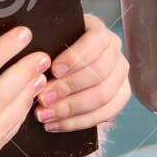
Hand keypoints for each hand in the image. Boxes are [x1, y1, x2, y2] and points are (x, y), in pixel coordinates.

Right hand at [0, 25, 50, 156]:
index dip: (5, 50)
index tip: (24, 35)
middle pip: (0, 96)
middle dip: (24, 73)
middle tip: (41, 57)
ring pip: (6, 120)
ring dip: (25, 97)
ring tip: (38, 78)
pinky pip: (1, 139)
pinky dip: (14, 119)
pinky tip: (23, 103)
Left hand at [34, 13, 129, 131]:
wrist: (66, 63)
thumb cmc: (54, 50)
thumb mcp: (51, 40)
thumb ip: (47, 47)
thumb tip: (35, 63)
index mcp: (100, 31)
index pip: (96, 41)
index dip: (76, 57)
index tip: (53, 70)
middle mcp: (115, 52)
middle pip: (100, 72)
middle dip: (68, 88)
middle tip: (43, 98)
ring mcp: (120, 75)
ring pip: (104, 95)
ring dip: (71, 108)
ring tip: (44, 115)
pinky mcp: (121, 96)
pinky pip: (106, 114)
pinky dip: (78, 122)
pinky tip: (55, 124)